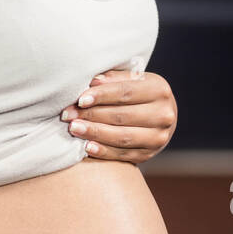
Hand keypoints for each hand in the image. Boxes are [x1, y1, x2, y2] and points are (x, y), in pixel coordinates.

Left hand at [61, 65, 176, 162]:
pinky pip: (123, 154)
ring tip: (74, 128)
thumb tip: (93, 82)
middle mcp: (164, 114)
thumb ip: (113, 79)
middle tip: (69, 115)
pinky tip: (87, 147)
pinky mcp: (149, 154)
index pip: (126, 92)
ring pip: (122, 137)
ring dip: (95, 133)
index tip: (81, 99)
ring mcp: (158, 137)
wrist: (159, 116)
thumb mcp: (132, 79)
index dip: (102, 96)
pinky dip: (104, 152)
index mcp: (159, 90)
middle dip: (92, 115)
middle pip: (122, 116)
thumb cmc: (138, 92)